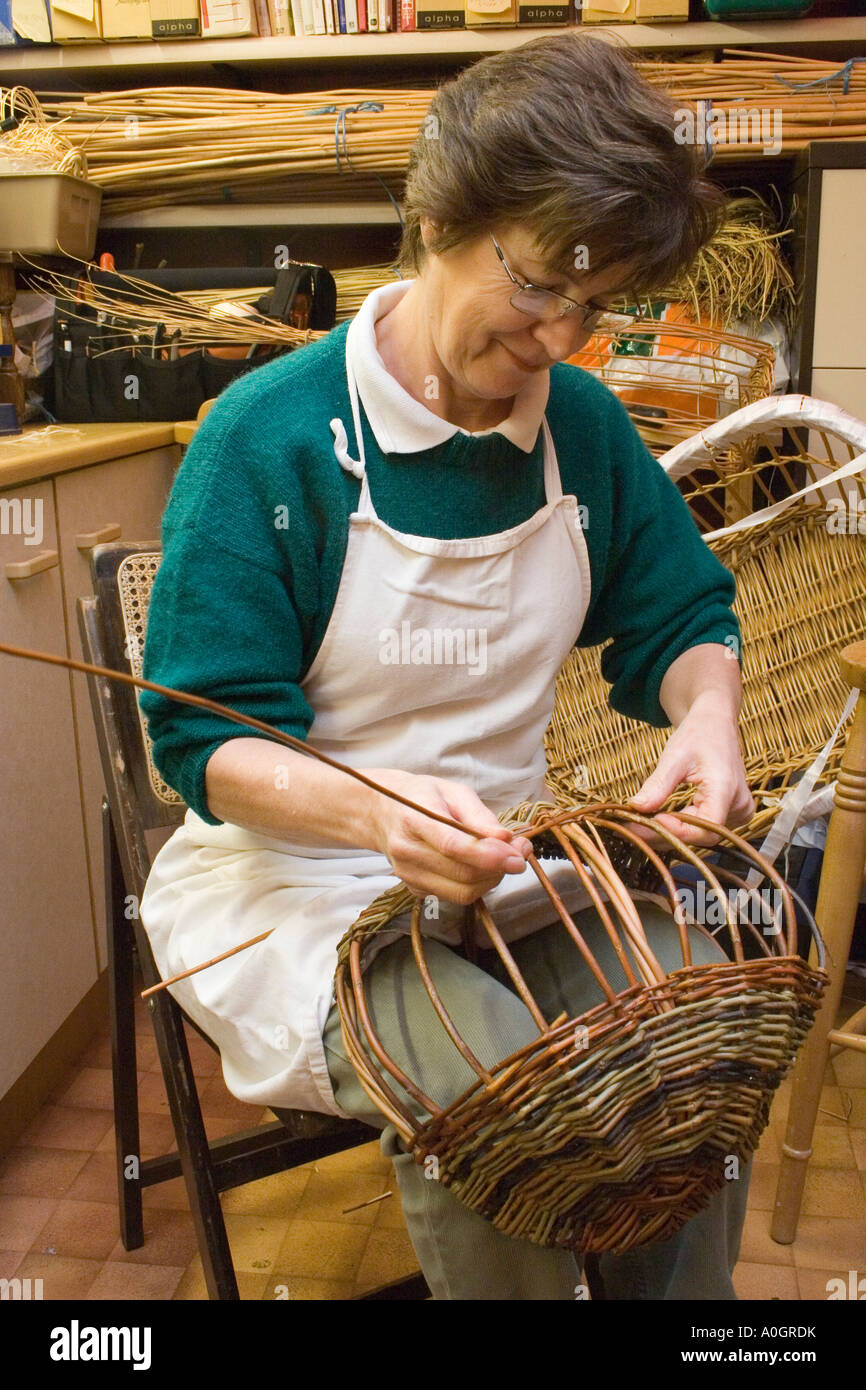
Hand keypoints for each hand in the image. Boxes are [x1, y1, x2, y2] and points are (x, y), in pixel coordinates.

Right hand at [366, 768, 532, 904]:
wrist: (381, 812)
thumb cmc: (422, 797)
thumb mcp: (453, 792)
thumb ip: (480, 817)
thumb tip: (507, 841)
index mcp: (414, 818)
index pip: (453, 845)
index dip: (489, 855)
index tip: (518, 857)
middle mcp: (407, 851)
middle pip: (462, 874)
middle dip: (499, 868)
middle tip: (520, 852)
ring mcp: (407, 874)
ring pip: (462, 892)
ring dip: (491, 879)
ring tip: (502, 858)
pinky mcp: (414, 889)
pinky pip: (455, 896)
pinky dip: (476, 885)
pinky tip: (480, 866)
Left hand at [626, 694, 754, 848]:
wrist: (716, 724)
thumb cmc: (699, 734)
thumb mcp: (674, 757)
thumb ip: (657, 785)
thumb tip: (636, 809)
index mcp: (726, 789)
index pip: (705, 827)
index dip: (677, 831)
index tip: (649, 822)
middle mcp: (739, 805)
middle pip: (701, 835)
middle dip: (665, 834)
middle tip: (632, 828)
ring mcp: (738, 812)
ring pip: (701, 835)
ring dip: (671, 833)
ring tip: (641, 825)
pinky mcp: (731, 814)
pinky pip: (704, 829)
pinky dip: (680, 827)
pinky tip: (659, 822)